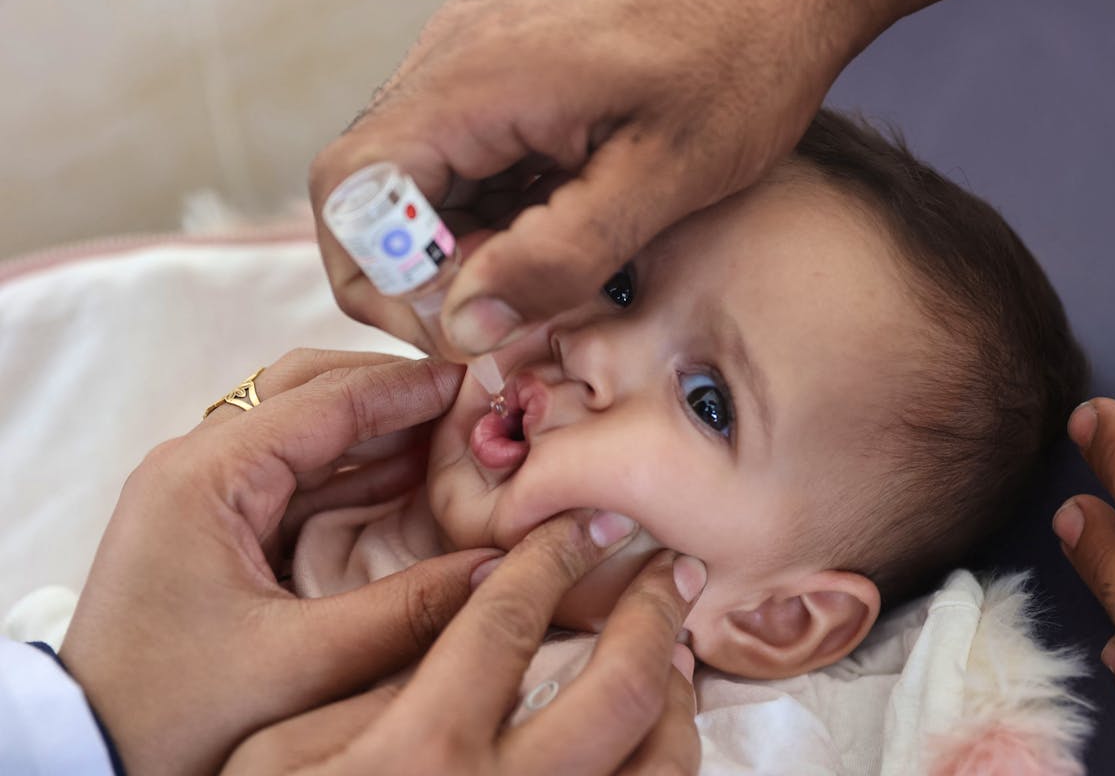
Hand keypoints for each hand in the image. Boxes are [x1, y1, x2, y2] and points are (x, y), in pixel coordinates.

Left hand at [59, 350, 499, 774]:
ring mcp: (200, 489)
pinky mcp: (211, 520)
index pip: (324, 400)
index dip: (405, 387)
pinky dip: (350, 466)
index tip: (472, 381)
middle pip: (307, 389)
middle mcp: (195, 464)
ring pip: (301, 425)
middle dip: (389, 390)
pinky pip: (292, 470)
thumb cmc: (175, 712)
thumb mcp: (301, 664)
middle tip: (464, 400)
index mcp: (205, 477)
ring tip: (449, 434)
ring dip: (374, 427)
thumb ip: (406, 610)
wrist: (90, 754)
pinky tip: (405, 476)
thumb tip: (498, 566)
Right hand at [223, 514, 705, 774]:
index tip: (584, 524)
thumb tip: (452, 622)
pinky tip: (657, 735)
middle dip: (653, 613)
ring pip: (658, 764)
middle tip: (670, 568)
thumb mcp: (276, 760)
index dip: (553, 558)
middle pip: (618, 688)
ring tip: (673, 649)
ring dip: (676, 695)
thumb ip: (364, 686)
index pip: (508, 622)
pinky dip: (666, 763)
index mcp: (423, 752)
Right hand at [309, 0, 969, 355]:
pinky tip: (556, 220)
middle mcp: (451, 60)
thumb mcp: (661, 179)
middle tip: (504, 312)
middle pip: (371, 191)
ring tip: (546, 266)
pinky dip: (488, 204)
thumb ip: (557, 258)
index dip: (380, 281)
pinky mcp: (501, 61)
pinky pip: (459, 148)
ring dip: (459, 241)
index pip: (351, 196)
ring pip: (414, 176)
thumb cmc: (740, 60)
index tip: (456, 326)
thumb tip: (465, 323)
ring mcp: (471, 55)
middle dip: (422, 272)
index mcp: (475, 84)